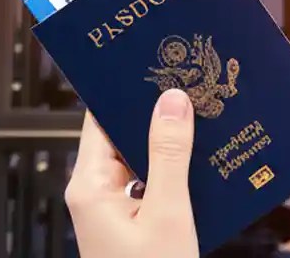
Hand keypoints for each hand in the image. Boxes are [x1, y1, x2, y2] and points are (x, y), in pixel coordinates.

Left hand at [66, 89, 200, 257]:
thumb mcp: (167, 213)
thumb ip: (169, 156)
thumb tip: (172, 102)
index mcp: (90, 186)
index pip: (102, 120)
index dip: (129, 94)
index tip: (157, 71)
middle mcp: (95, 193)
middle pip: (122, 136)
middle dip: (156, 116)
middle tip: (190, 91)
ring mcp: (111, 207)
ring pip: (139, 159)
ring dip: (167, 144)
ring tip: (199, 122)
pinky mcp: (129, 219)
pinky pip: (149, 181)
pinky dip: (171, 170)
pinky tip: (198, 162)